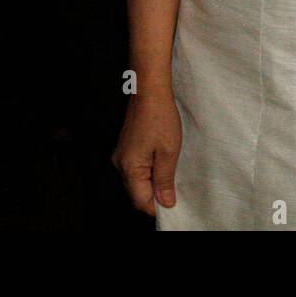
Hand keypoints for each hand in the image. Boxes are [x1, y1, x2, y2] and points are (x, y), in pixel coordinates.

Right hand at [113, 90, 181, 215]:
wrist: (149, 89)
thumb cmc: (160, 117)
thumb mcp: (168, 152)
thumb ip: (165, 180)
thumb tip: (165, 203)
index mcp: (129, 168)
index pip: (140, 201)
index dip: (158, 207)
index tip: (175, 203)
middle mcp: (120, 164)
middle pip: (136, 193)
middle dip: (155, 196)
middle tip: (176, 188)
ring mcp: (121, 155)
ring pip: (136, 181)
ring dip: (152, 183)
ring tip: (171, 173)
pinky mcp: (125, 147)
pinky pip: (135, 169)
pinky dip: (148, 172)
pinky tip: (162, 163)